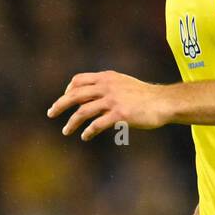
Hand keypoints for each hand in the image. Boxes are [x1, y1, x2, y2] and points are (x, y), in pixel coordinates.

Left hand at [47, 71, 172, 138]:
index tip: (65, 100)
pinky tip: (85, 137)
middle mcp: (107, 86)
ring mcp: (112, 100)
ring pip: (83, 111)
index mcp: (107, 77)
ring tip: (66, 131)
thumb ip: (108, 88)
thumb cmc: (145, 96)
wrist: (164, 102)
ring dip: (71, 122)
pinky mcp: (119, 114)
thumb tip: (93, 98)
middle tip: (50, 113)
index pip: (78, 80)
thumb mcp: (124, 84)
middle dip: (60, 105)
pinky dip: (88, 132)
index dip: (68, 90)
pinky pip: (97, 124)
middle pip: (75, 95)